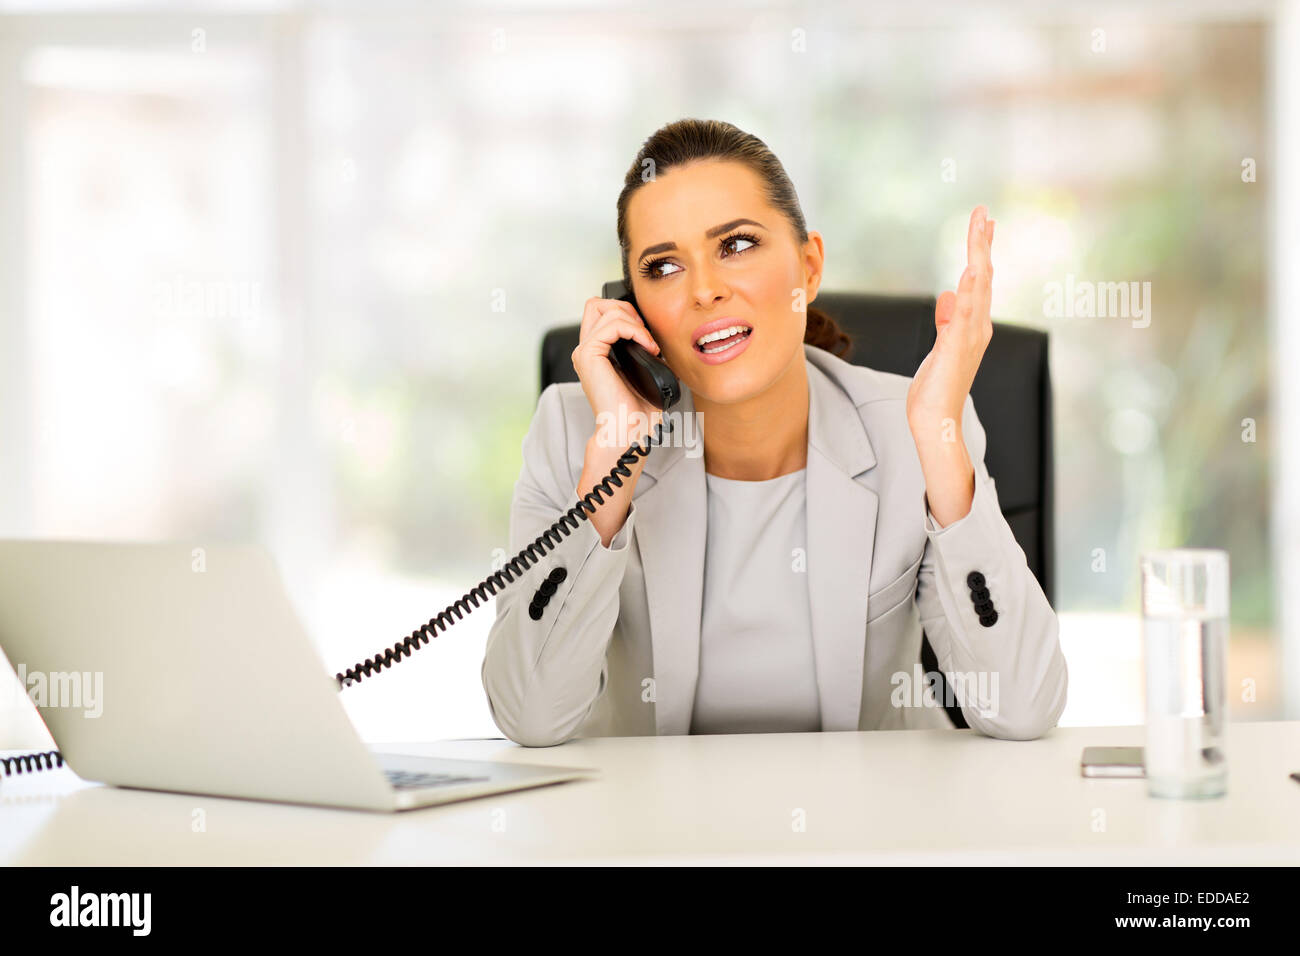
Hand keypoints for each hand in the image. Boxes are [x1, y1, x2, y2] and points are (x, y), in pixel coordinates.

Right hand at [571, 297, 664, 448]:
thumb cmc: (637, 411)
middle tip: (645, 335)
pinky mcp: (588, 354)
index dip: (627, 314)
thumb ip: (645, 350)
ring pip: (604, 308)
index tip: (648, 338)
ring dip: (634, 322)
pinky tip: (647, 347)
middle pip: (598, 303)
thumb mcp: (645, 373)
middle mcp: (586, 350)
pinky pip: (612, 323)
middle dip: (626, 310)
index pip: (603, 312)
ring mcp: (584, 351)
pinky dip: (634, 330)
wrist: (629, 431)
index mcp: (597, 353)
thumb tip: (661, 336)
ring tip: (649, 344)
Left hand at [906, 205, 994, 436]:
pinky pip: (965, 315)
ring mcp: (969, 337)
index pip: (979, 280)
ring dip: (979, 256)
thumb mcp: (940, 348)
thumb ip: (947, 322)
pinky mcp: (955, 348)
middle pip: (983, 276)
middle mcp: (977, 327)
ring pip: (978, 288)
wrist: (936, 421)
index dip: (981, 250)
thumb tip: (949, 296)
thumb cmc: (937, 389)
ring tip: (981, 227)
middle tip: (983, 212)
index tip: (983, 223)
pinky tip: (972, 270)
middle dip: (982, 243)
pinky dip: (971, 292)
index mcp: (972, 326)